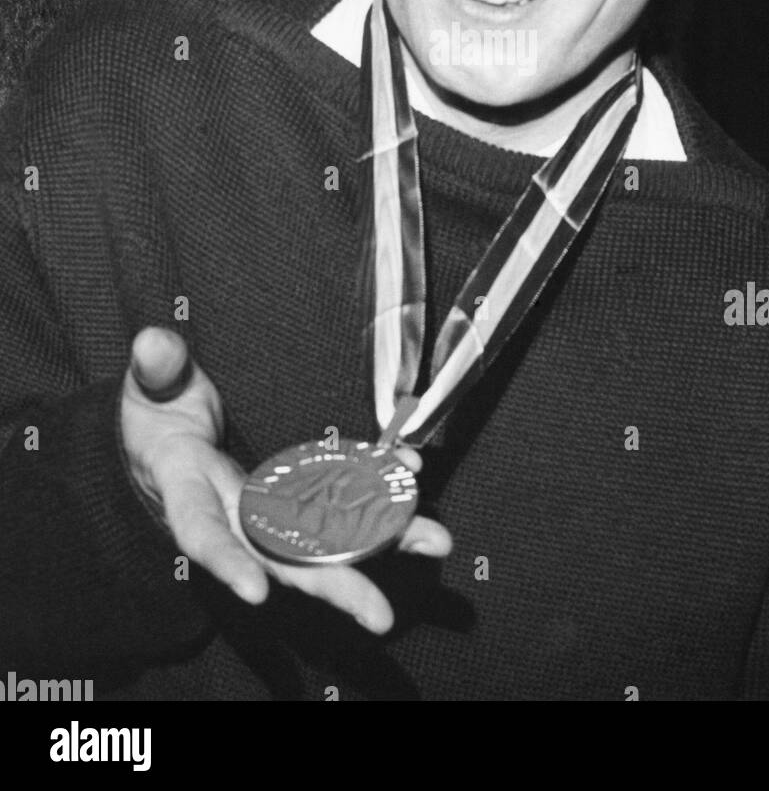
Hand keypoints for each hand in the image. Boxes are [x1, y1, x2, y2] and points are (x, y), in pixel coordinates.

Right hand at [120, 327, 450, 630]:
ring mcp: (271, 508)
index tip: (257, 591)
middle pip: (284, 558)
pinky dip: (378, 493)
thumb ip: (156, 369)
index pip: (202, 531)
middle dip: (334, 584)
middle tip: (381, 614)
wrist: (166, 436)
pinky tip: (412, 480)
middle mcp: (235, 513)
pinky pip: (342, 499)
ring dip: (381, 542)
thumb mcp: (149, 389)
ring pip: (327, 537)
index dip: (227, 561)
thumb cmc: (155, 415)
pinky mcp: (299, 492)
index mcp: (188, 490)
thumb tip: (152, 341)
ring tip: (433, 542)